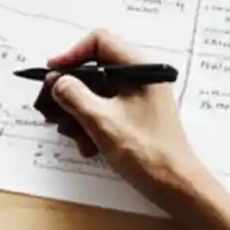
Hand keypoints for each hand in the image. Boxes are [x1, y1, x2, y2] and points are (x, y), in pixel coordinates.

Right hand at [37, 29, 201, 198]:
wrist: (176, 187)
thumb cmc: (144, 152)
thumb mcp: (102, 121)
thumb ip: (74, 96)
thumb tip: (56, 81)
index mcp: (140, 68)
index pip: (100, 42)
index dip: (71, 54)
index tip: (52, 74)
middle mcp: (141, 76)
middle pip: (96, 67)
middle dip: (71, 89)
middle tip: (52, 107)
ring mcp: (140, 96)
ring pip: (98, 91)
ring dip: (79, 111)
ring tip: (71, 134)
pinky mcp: (137, 115)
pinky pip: (107, 108)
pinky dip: (92, 123)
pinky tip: (87, 146)